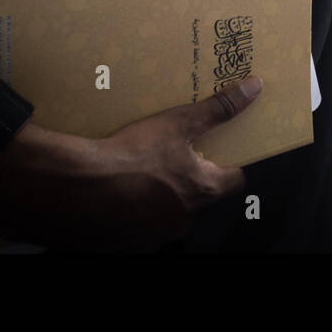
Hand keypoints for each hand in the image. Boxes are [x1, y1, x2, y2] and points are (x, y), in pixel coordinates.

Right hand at [0, 76, 261, 250]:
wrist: (77, 189)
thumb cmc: (133, 155)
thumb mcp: (178, 123)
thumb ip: (219, 108)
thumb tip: (254, 89)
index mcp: (201, 192)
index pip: (235, 180)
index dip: (230, 162)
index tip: (221, 148)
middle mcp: (182, 219)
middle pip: (198, 197)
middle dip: (189, 178)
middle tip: (173, 155)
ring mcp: (152, 235)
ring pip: (165, 213)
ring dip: (158, 196)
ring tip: (140, 171)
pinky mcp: (123, 243)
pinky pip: (134, 226)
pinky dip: (129, 210)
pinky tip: (115, 191)